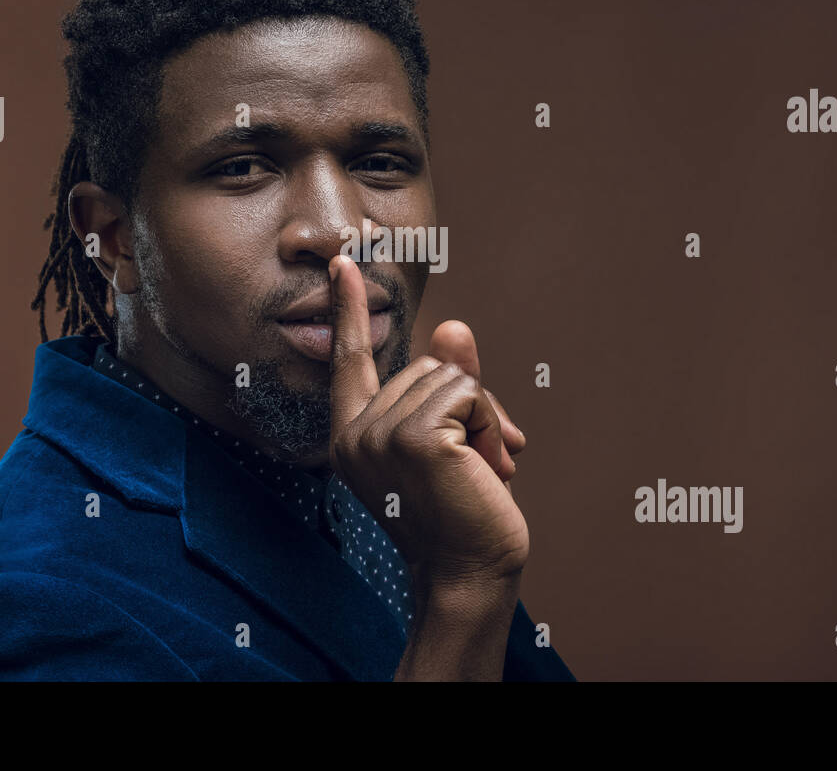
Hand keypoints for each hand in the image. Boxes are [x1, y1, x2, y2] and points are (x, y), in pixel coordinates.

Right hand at [326, 254, 529, 589]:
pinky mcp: (414, 436)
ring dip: (485, 421)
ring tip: (480, 472)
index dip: (349, 308)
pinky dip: (491, 427)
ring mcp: (380, 434)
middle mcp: (355, 432)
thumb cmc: (462, 513)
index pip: (350, 359)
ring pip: (453, 378)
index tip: (345, 262)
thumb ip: (447, 383)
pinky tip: (485, 470)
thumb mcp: (452, 439)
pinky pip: (469, 393)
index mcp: (353, 434)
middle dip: (470, 406)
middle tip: (479, 464)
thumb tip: (452, 325)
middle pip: (428, 366)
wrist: (472, 574)